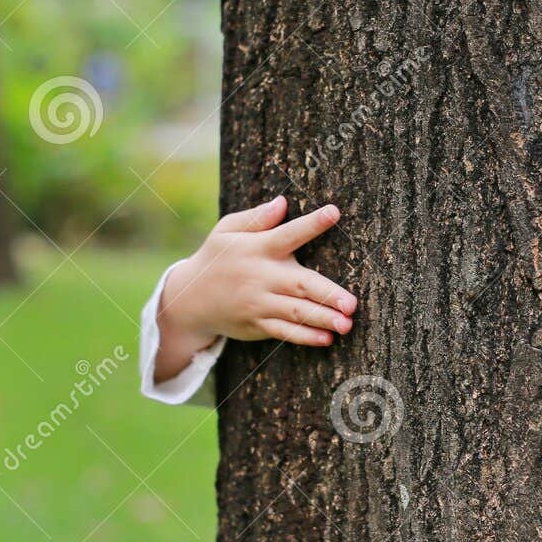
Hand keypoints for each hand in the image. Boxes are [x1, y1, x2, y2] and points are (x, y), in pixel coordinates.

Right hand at [154, 195, 357, 381]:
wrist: (189, 300)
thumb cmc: (217, 258)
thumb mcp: (226, 231)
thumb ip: (256, 217)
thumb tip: (283, 202)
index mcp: (257, 248)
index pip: (288, 234)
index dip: (311, 223)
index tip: (334, 212)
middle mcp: (261, 276)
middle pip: (300, 284)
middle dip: (327, 294)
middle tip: (352, 303)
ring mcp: (259, 303)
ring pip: (296, 312)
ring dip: (323, 319)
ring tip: (347, 325)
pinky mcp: (257, 324)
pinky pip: (284, 332)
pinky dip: (305, 336)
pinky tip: (326, 338)